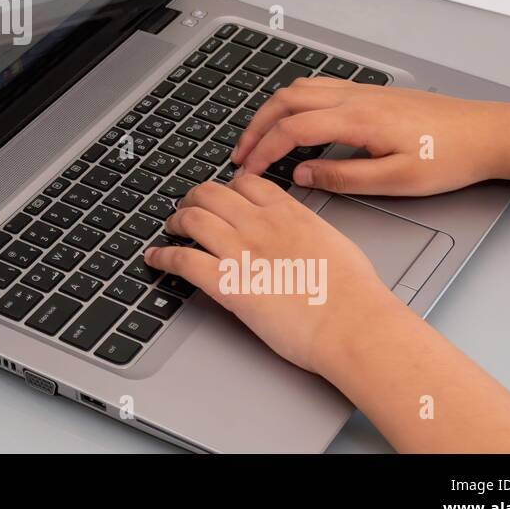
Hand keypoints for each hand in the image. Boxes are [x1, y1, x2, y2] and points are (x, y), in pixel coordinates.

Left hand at [144, 176, 399, 374]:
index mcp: (289, 213)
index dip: (227, 187)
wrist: (353, 324)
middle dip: (194, 198)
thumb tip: (298, 236)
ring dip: (176, 220)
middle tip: (187, 206)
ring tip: (171, 226)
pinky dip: (163, 256)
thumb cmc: (355, 294)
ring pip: (193, 218)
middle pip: (211, 194)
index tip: (221, 195)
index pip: (246, 184)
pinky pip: (183, 260)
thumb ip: (306, 232)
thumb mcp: (333, 243)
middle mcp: (260, 225)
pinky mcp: (227, 284)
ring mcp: (241, 252)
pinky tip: (155, 258)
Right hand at [229, 79, 509, 196]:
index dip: (264, 150)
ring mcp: (363, 91)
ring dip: (272, 111)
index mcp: (357, 119)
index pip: (292, 129)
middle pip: (286, 100)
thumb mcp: (396, 180)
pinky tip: (295, 121)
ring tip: (259, 137)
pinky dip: (294, 102)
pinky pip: (319, 88)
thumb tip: (302, 175)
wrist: (490, 133)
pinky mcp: (372, 94)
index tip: (248, 171)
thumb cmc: (450, 158)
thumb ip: (343, 177)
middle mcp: (355, 98)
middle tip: (241, 153)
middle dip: (256, 126)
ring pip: (300, 88)